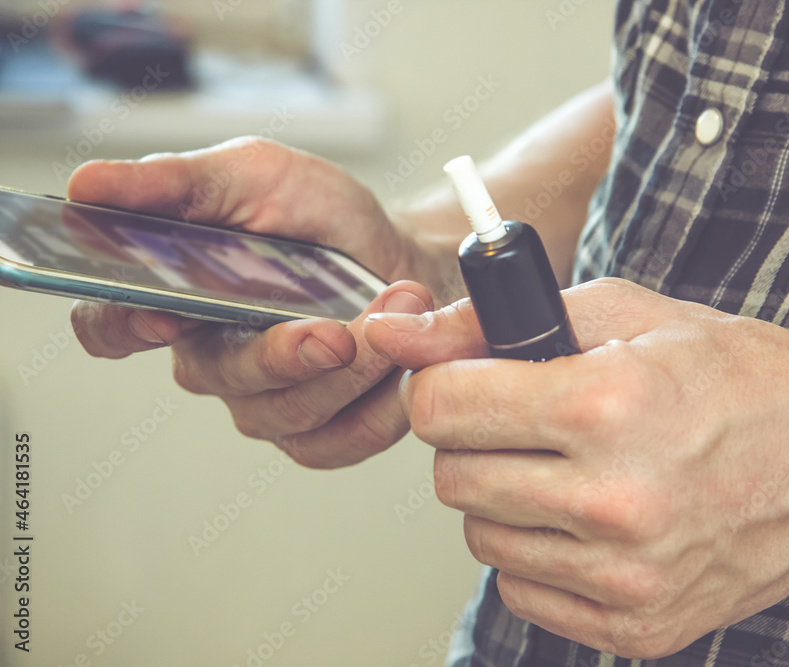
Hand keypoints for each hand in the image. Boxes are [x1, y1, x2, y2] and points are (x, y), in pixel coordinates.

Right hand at [69, 138, 441, 466]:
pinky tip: (406, 363)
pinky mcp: (322, 435)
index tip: (166, 315)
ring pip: (289, 410)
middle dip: (284, 351)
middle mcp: (213, 359)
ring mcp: (266, 404)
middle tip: (337, 328)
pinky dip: (383, 400)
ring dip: (354, 365)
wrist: (402, 256)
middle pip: (219, 376)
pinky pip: (343, 437)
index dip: (126, 326)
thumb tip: (88, 185)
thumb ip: (177, 182)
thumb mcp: (256, 176)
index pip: (111, 326)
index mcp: (175, 299)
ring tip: (399, 309)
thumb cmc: (322, 219)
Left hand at [365, 277, 788, 657]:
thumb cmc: (744, 379)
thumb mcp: (626, 312)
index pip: (441, 408)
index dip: (445, 386)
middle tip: (531, 423)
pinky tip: (591, 521)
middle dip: (476, 441)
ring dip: (507, 499)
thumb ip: (495, 321)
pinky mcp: (638, 626)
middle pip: (453, 478)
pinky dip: (540, 553)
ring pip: (482, 538)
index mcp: (606, 407)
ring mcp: (627, 577)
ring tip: (571, 469)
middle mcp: (613, 502)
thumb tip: (398, 333)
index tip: (468, 383)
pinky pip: (522, 590)